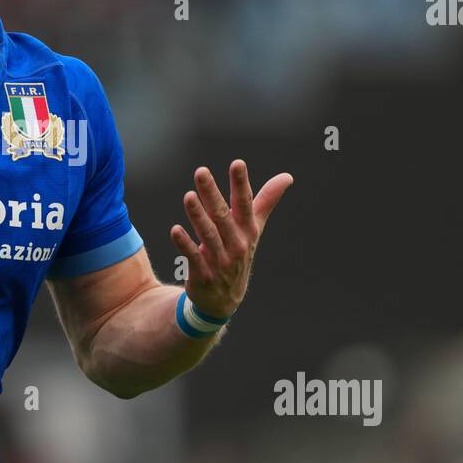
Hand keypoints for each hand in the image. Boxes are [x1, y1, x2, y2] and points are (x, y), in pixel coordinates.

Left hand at [170, 160, 292, 318]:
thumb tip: (287, 176)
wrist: (225, 299)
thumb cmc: (238, 253)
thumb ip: (266, 201)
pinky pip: (194, 257)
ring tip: (188, 196)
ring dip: (198, 216)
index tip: (237, 163)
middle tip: (200, 172)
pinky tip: (175, 230)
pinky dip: (185, 244)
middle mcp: (236, 244)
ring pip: (208, 235)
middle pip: (222, 215)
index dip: (241, 184)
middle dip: (212, 194)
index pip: (245, 203)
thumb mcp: (254, 229)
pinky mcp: (203, 274)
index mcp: (248, 230)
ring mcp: (220, 260)